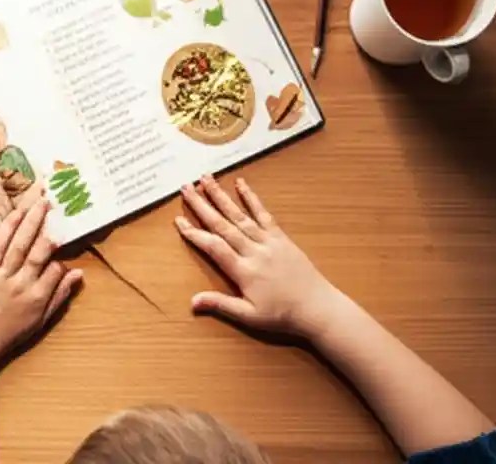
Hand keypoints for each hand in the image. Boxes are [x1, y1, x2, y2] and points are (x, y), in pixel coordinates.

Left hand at [0, 199, 82, 362]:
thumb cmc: (12, 331)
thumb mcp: (41, 319)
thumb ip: (60, 295)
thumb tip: (79, 274)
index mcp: (37, 298)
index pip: (55, 270)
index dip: (60, 260)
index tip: (61, 250)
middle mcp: (21, 284)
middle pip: (38, 252)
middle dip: (48, 228)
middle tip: (55, 207)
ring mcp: (2, 276)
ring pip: (19, 245)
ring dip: (30, 221)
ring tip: (39, 202)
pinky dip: (7, 229)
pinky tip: (16, 214)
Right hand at [175, 175, 341, 339]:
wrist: (317, 307)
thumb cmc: (282, 315)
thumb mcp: (249, 316)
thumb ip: (220, 304)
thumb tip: (192, 301)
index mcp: (244, 271)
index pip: (214, 247)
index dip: (195, 234)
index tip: (178, 220)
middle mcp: (254, 252)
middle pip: (223, 225)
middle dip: (202, 206)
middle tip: (186, 188)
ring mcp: (268, 242)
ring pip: (240, 215)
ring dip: (221, 196)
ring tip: (206, 179)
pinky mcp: (281, 237)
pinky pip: (263, 214)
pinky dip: (251, 198)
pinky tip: (241, 184)